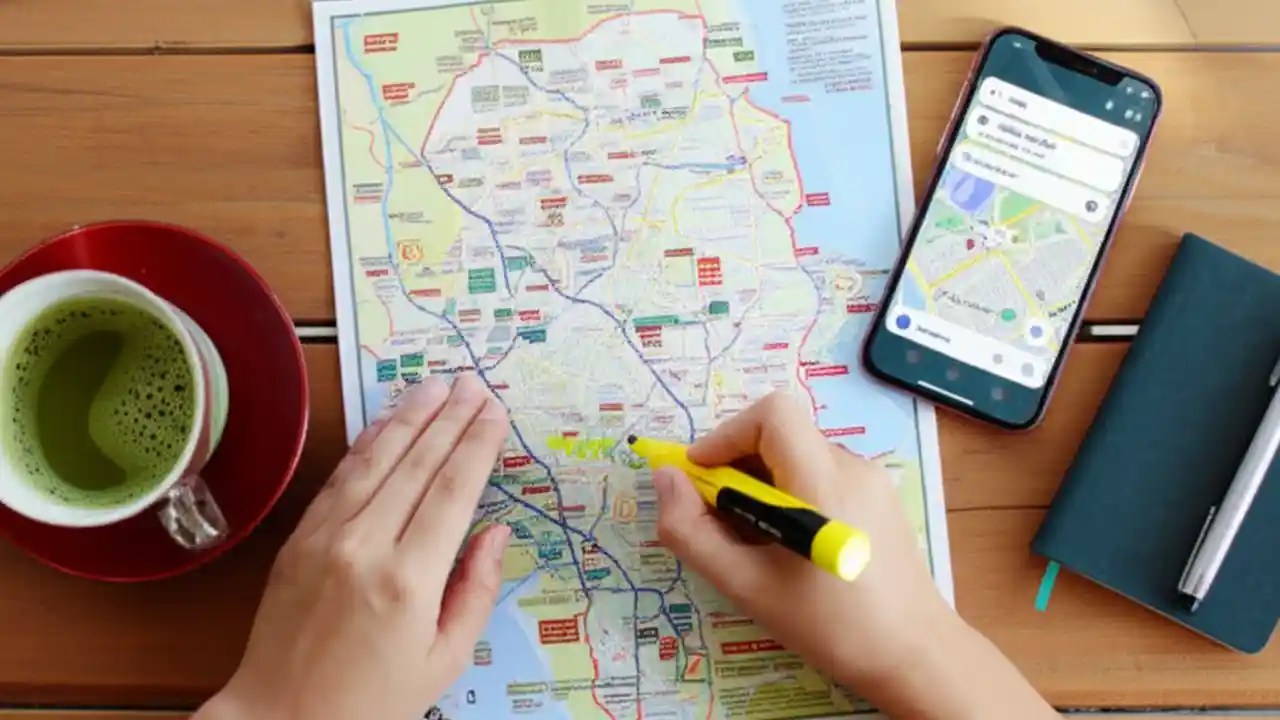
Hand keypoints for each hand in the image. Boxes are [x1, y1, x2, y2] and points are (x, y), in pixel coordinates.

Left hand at [197, 375, 510, 719]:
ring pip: (375, 461)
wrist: (282, 719)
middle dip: (450, 418)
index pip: (453, 492)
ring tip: (437, 385)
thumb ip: (476, 590)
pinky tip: (388, 422)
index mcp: (409, 581)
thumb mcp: (444, 660)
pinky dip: (367, 445)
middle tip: (474, 383)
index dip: (477, 446)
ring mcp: (326, 538)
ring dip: (409, 418)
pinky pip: (340, 478)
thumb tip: (496, 529)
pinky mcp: (299, 539)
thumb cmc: (372, 701)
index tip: (495, 412)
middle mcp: (365, 547)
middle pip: (417, 465)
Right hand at [651, 392, 948, 693]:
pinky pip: (822, 474)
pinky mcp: (880, 497)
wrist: (912, 655)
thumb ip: (692, 531)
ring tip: (753, 537)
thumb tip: (665, 480)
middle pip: (781, 434)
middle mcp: (852, 466)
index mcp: (822, 480)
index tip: (700, 476)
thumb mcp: (747, 585)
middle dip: (737, 463)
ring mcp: (871, 480)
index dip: (726, 434)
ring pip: (799, 455)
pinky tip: (789, 543)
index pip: (771, 413)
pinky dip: (791, 492)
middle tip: (718, 515)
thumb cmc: (829, 624)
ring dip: (762, 481)